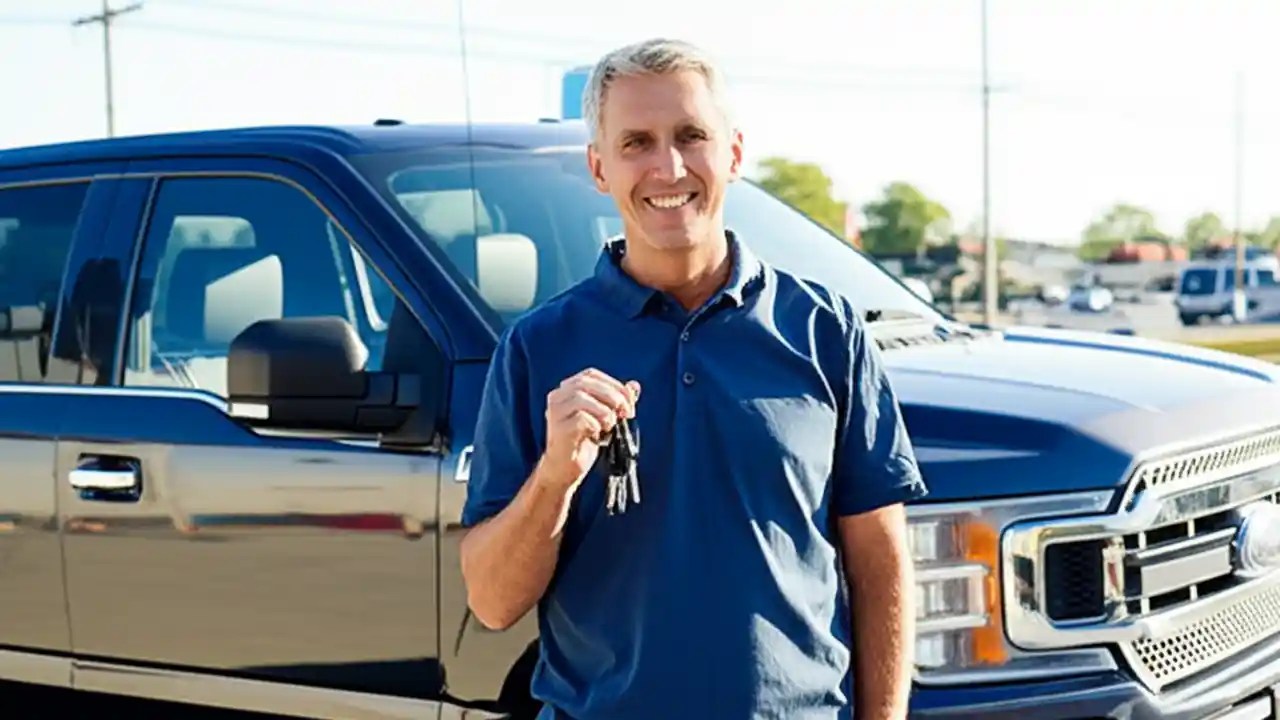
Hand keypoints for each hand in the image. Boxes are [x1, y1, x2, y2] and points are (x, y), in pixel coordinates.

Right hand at [538, 368, 639, 489]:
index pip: (591, 374)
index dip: (613, 384)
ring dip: (604, 411)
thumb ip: (617, 401)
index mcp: (567, 389)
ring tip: (609, 426)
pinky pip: (581, 419)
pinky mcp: (558, 429)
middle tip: (626, 413)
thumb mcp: (605, 417)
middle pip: (586, 383)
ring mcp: (555, 413)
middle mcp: (557, 397)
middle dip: (613, 396)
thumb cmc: (584, 441)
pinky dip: (595, 425)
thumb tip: (634, 386)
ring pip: (581, 398)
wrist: (565, 469)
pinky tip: (597, 436)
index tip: (630, 401)